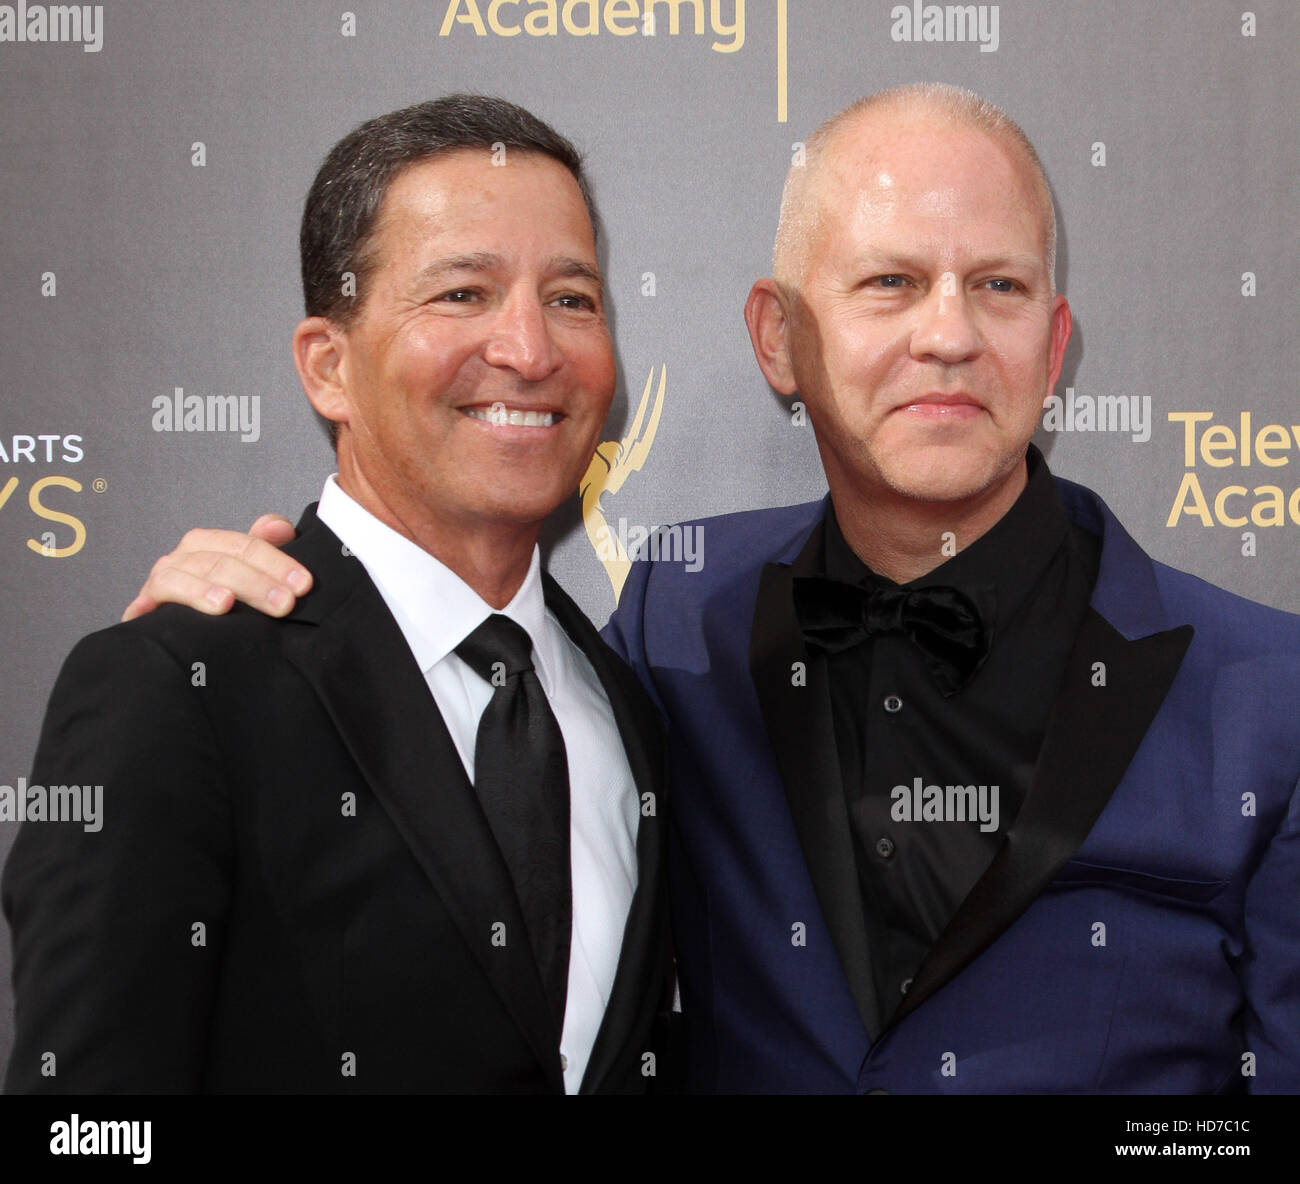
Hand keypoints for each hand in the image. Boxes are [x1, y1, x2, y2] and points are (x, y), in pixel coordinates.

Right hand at [121, 514, 312, 621]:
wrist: (185, 635)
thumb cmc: (224, 598)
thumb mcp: (250, 573)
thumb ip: (267, 547)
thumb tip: (280, 527)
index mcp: (210, 544)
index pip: (246, 545)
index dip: (277, 562)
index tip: (303, 584)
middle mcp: (184, 557)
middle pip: (218, 562)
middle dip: (254, 583)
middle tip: (284, 603)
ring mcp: (161, 580)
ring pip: (181, 577)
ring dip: (204, 590)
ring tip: (226, 604)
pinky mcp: (143, 607)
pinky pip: (146, 601)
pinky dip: (150, 606)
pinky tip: (159, 612)